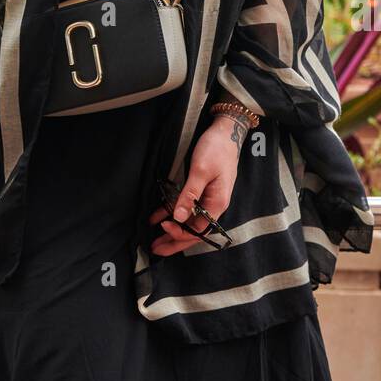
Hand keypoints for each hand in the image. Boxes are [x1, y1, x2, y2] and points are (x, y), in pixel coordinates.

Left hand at [148, 117, 243, 255]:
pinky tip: (157, 217)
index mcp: (217, 203)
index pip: (198, 229)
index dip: (180, 233)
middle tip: (155, 249)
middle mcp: (213, 205)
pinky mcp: (201, 190)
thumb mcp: (201, 170)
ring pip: (188, 221)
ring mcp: (207, 198)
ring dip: (172, 230)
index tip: (163, 227)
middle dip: (174, 241)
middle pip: (193, 230)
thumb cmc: (216, 149)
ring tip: (155, 239)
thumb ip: (190, 195)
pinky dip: (171, 213)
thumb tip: (178, 217)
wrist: (225, 132)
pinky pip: (185, 208)